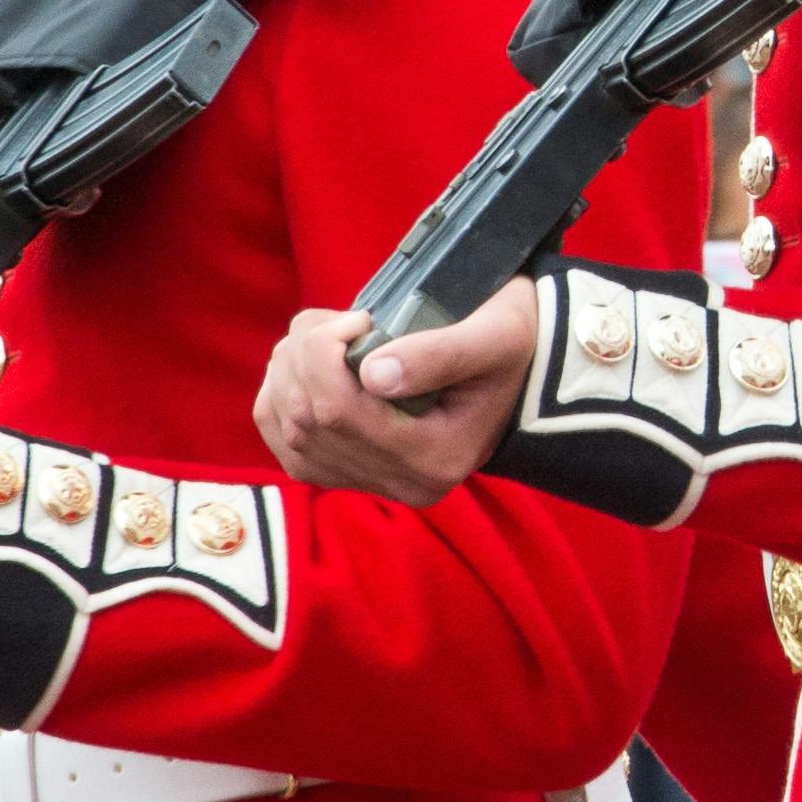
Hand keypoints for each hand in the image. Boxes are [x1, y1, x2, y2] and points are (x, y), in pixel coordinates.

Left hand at [254, 290, 532, 506]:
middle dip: (302, 354)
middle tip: (343, 321)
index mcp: (435, 459)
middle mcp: (400, 483)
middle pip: (307, 418)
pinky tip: (310, 368)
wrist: (522, 367)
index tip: (360, 317)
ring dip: (288, 371)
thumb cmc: (513, 343)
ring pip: (287, 428)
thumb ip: (439, 354)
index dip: (323, 353)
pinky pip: (285, 442)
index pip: (340, 412)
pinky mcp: (346, 473)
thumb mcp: (495, 336)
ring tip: (327, 338)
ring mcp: (371, 483)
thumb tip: (371, 373)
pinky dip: (280, 398)